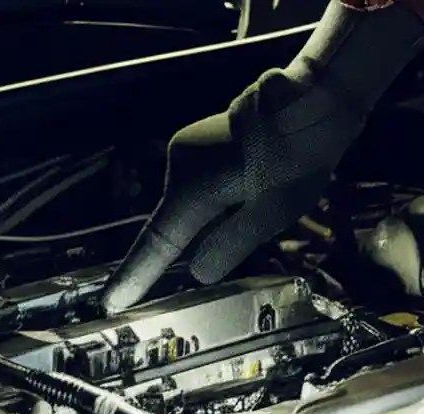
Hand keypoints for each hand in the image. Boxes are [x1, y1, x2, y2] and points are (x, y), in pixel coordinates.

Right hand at [101, 64, 365, 312]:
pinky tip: (248, 196)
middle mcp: (179, 166)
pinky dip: (212, 205)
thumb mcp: (270, 214)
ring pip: (188, 207)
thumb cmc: (296, 159)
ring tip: (258, 206)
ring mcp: (186, 150)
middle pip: (174, 225)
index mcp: (193, 190)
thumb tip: (198, 271)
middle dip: (191, 247)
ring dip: (210, 222)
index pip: (157, 245)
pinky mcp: (198, 143)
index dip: (135, 277)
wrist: (313, 101)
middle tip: (235, 239)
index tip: (110, 302)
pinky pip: (197, 189)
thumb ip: (229, 246)